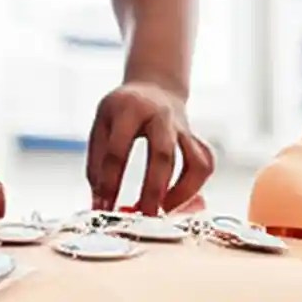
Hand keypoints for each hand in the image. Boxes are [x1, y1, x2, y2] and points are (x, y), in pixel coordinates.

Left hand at [86, 82, 213, 215]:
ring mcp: (182, 127)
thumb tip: (98, 203)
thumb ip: (97, 162)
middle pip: (163, 154)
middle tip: (143, 216)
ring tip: (164, 212)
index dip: (110, 182)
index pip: (117, 150)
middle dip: (154, 190)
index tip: (103, 208)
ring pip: (194, 161)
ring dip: (182, 192)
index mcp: (129, 109)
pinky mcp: (195, 138)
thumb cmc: (122, 110)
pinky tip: (178, 200)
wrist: (155, 85)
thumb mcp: (101, 125)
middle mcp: (160, 116)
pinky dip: (196, 186)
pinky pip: (205, 164)